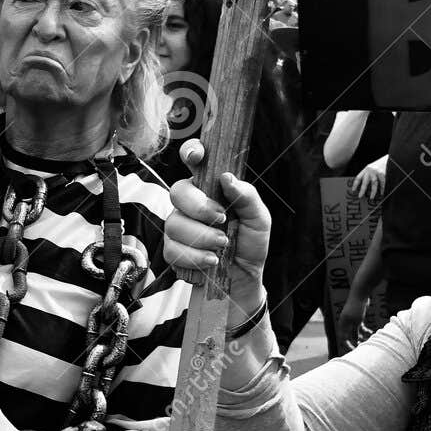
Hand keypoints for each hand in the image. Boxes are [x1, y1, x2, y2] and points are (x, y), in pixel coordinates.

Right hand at [163, 139, 271, 298]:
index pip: (195, 160)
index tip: (197, 157)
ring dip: (202, 237)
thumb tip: (227, 178)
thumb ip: (247, 196)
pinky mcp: (172, 249)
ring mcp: (179, 225)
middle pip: (178, 191)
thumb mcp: (259, 219)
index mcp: (211, 187)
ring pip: (175, 223)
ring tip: (222, 247)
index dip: (191, 151)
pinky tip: (211, 261)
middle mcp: (191, 203)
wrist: (243, 279)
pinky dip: (195, 257)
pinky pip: (172, 249)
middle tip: (221, 220)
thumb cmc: (250, 244)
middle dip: (199, 207)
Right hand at [338, 294, 366, 348]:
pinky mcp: (357, 317)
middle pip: (349, 336)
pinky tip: (371, 332)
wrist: (360, 294)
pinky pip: (360, 327)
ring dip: (362, 337)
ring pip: (355, 332)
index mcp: (343, 324)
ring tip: (369, 340)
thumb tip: (355, 341)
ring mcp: (351, 320)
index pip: (343, 338)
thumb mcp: (357, 321)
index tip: (354, 351)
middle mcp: (346, 323)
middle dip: (355, 342)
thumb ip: (355, 331)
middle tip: (362, 347)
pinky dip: (365, 331)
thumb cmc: (357, 307)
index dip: (348, 345)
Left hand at [350, 156, 387, 202]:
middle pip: (365, 182)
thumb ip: (369, 174)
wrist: (391, 157)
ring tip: (371, 197)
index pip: (358, 177)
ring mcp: (377, 172)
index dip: (355, 184)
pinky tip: (381, 193)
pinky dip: (382, 189)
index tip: (353, 190)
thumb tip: (365, 185)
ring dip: (373, 192)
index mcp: (366, 169)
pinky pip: (382, 184)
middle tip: (360, 196)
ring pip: (374, 184)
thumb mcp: (373, 167)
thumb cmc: (381, 163)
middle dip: (362, 190)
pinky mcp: (383, 174)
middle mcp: (370, 170)